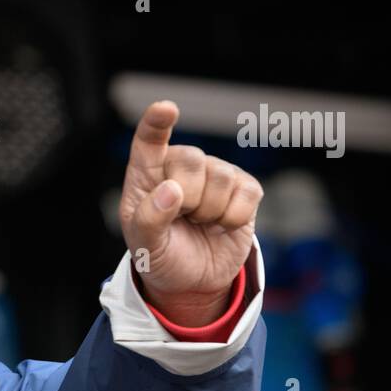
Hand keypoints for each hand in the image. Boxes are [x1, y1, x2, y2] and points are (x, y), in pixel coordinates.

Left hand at [119, 101, 263, 326]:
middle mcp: (181, 166)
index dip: (156, 123)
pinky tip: (221, 225)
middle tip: (182, 219)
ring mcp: (215, 173)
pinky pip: (246, 193)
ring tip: (200, 223)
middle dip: (188, 198)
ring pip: (220, 177)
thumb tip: (171, 190)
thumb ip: (149, 219)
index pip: (148, 141)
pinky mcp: (244, 188)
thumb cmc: (161, 255)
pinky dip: (234, 218)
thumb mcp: (144, 246)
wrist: (192, 281)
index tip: (165, 109)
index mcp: (147, 174)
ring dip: (210, 212)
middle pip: (191, 160)